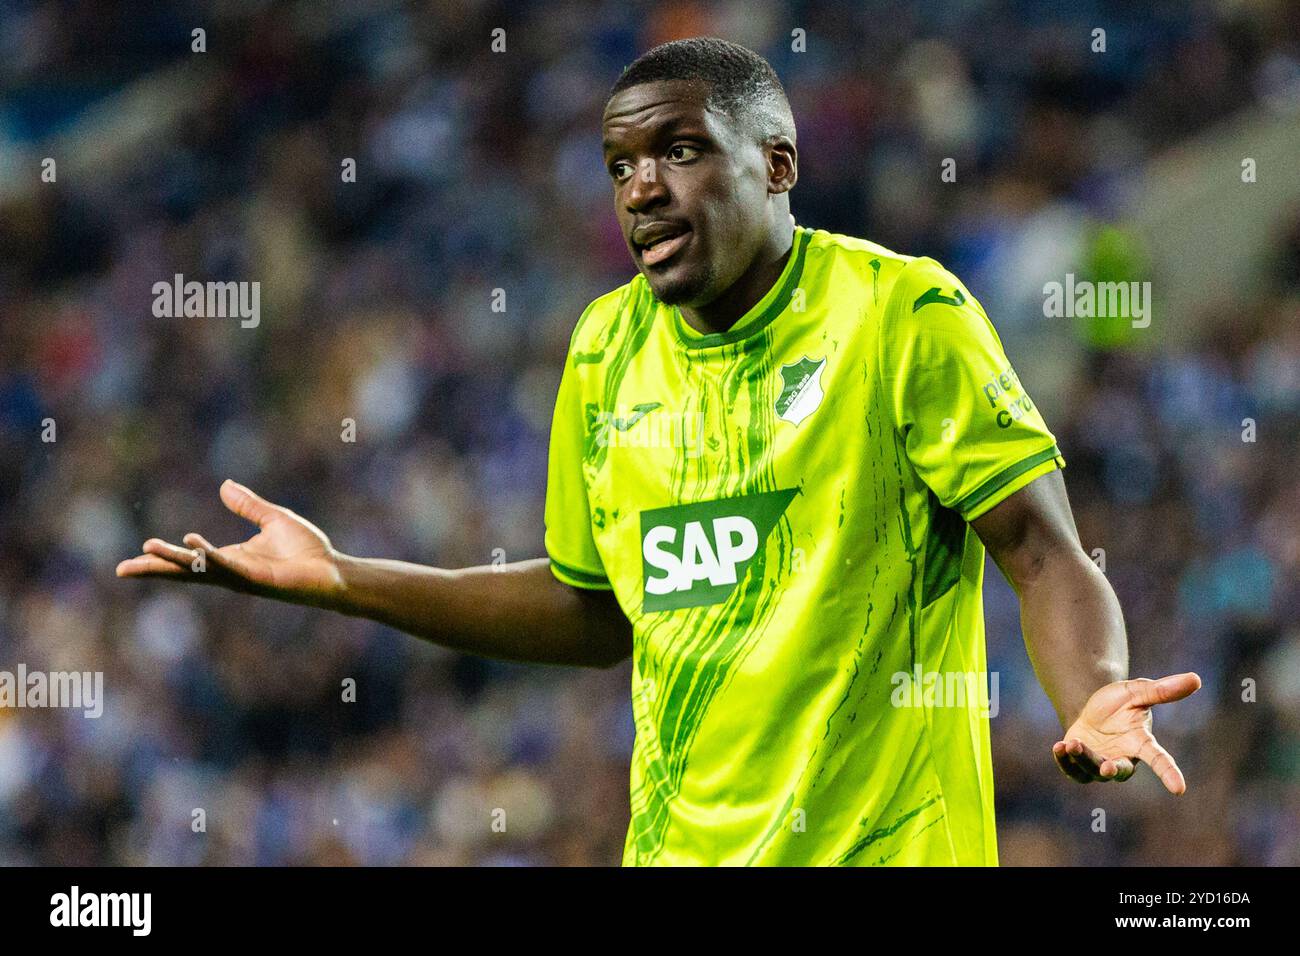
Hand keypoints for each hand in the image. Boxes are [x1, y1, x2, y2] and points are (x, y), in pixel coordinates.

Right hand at [116, 480, 343, 606]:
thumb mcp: (273, 519)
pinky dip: (209, 555)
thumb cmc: (307, 550)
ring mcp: (241, 576)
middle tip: (122, 569)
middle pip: (185, 570)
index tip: (136, 554)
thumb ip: (249, 505)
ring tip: (147, 549)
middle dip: (155, 569)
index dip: (165, 558)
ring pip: (200, 568)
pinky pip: (227, 565)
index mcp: (231, 558)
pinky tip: (191, 544)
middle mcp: (230, 570)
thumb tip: (223, 485)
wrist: (332, 570)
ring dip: (174, 560)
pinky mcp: (257, 577)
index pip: (190, 559)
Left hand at [1052, 672, 1201, 793]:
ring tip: (1071, 743)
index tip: (1179, 789)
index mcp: (1141, 742)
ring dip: (1082, 758)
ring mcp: (1102, 763)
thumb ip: (1162, 690)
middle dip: (1113, 770)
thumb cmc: (1119, 702)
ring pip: (1093, 770)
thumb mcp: (1137, 691)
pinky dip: (1066, 761)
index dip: (1169, 773)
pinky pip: (1074, 771)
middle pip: (1121, 771)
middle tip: (1107, 766)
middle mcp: (1123, 758)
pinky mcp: (1082, 765)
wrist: (1091, 708)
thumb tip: (1196, 679)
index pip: (1159, 759)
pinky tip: (1059, 747)